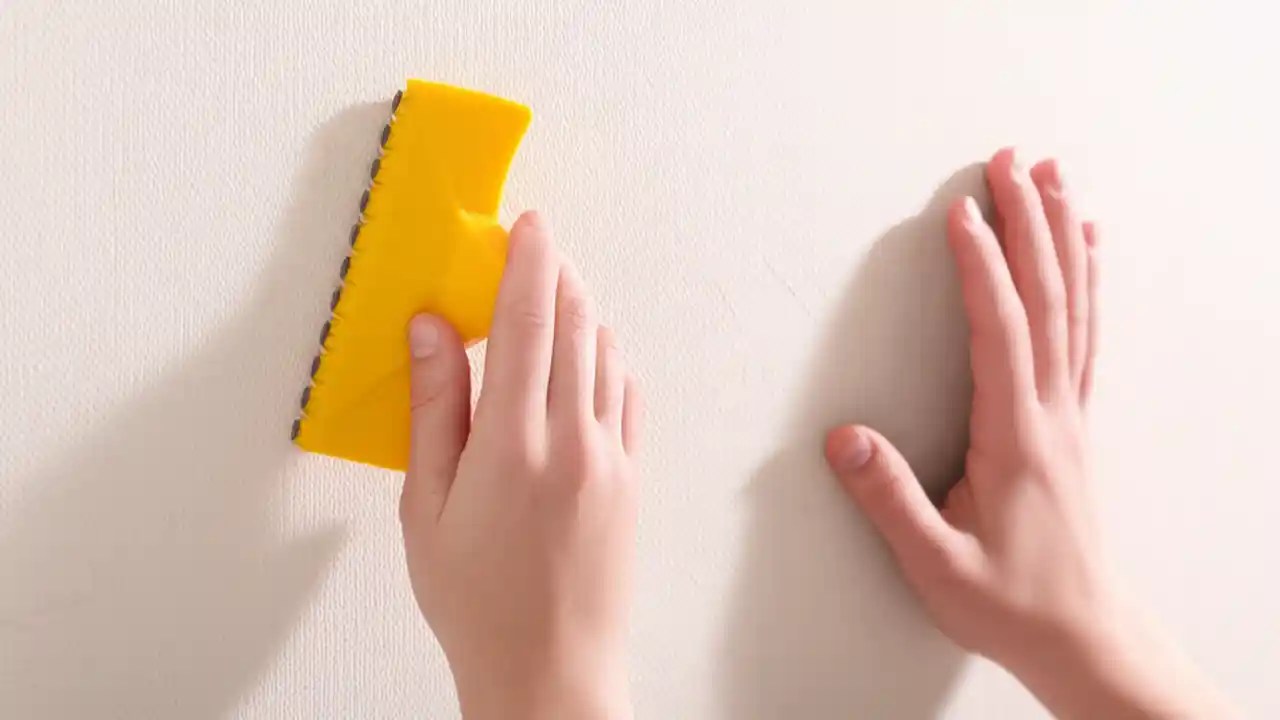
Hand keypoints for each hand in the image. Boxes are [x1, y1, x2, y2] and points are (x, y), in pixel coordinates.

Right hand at [400, 211, 640, 719]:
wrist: (551, 668)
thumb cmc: (478, 602)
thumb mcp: (427, 506)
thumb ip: (433, 408)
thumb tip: (430, 330)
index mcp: (513, 443)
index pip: (526, 322)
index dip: (527, 262)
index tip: (526, 225)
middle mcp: (573, 440)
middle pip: (574, 324)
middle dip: (554, 274)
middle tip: (533, 249)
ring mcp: (611, 457)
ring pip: (605, 352)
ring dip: (580, 310)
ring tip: (552, 294)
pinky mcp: (631, 475)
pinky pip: (626, 392)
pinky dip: (606, 356)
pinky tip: (586, 356)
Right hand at [825, 149, 1229, 717]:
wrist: (1084, 637)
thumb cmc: (1010, 604)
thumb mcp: (935, 564)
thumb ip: (888, 499)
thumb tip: (841, 438)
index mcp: (1016, 439)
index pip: (1001, 334)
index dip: (982, 269)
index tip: (964, 213)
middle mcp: (1053, 414)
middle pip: (1046, 300)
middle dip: (1028, 223)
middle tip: (1010, 161)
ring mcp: (1071, 415)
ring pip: (1074, 307)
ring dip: (1062, 237)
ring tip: (1051, 180)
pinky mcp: (1074, 423)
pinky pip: (1086, 334)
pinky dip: (1088, 282)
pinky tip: (1087, 250)